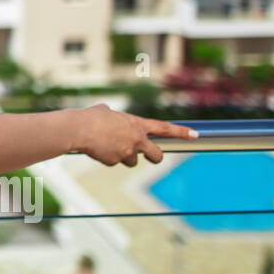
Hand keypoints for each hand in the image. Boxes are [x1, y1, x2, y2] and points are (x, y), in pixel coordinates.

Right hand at [70, 103, 196, 167]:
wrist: (78, 129)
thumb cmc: (91, 117)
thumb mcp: (106, 111)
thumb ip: (114, 116)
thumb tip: (109, 116)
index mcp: (137, 124)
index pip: (165, 129)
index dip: (181, 132)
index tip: (195, 134)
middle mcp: (137, 140)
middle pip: (156, 155)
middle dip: (155, 156)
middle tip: (150, 155)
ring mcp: (126, 153)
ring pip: (131, 161)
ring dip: (123, 156)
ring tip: (106, 145)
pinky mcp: (114, 162)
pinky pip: (113, 161)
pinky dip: (106, 156)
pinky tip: (96, 148)